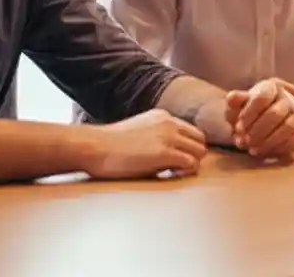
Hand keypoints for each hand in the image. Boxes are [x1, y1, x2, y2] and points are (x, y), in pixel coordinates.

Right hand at [84, 109, 207, 179]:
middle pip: (200, 140)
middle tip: (178, 169)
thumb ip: (156, 138)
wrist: (92, 146)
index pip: (191, 131)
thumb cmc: (108, 146)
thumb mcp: (138, 133)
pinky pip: (190, 163)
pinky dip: (185, 172)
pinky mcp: (164, 153)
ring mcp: (168, 137)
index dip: (188, 147)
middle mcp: (169, 123)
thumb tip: (169, 157)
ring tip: (173, 173)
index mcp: (163, 117)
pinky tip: (169, 176)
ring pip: (200, 152)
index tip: (177, 160)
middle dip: (194, 156)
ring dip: (191, 165)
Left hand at [225, 80, 293, 158]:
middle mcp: (288, 98)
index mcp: (271, 87)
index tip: (238, 127)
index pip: (262, 97)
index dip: (249, 114)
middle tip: (245, 141)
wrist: (264, 121)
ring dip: (268, 141)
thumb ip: (235, 101)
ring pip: (287, 127)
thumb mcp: (238, 106)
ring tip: (253, 149)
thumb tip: (232, 98)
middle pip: (276, 113)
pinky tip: (265, 152)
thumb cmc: (248, 112)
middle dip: (258, 130)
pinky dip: (279, 148)